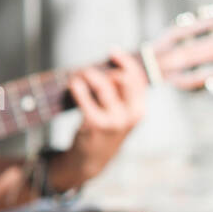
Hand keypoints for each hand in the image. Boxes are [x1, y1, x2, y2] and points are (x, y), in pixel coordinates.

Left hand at [50, 49, 146, 191]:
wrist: (91, 160)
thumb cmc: (105, 130)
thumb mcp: (120, 114)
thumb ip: (120, 92)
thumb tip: (109, 64)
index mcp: (140, 110)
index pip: (138, 78)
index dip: (125, 61)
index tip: (112, 51)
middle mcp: (131, 116)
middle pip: (122, 78)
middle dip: (104, 69)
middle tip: (89, 70)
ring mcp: (113, 121)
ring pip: (103, 85)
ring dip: (88, 75)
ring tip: (79, 75)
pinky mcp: (94, 124)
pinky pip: (85, 98)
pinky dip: (77, 86)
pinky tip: (72, 84)